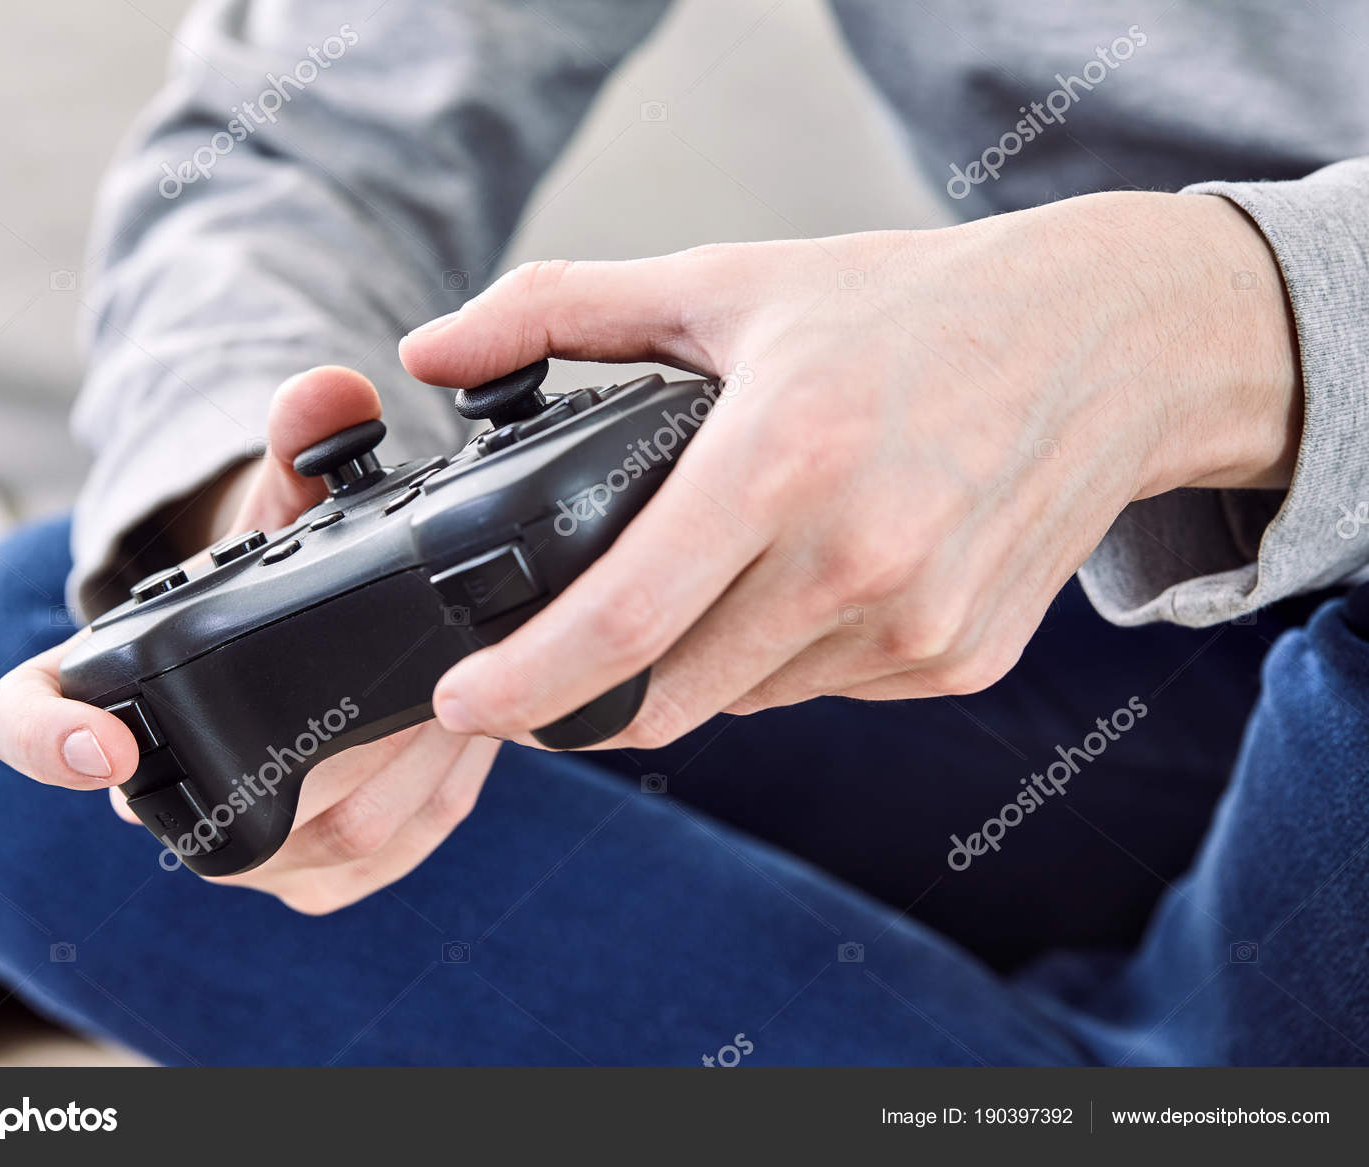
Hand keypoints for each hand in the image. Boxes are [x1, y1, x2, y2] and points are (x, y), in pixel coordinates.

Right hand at [0, 367, 499, 913]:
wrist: (305, 653)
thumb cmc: (265, 582)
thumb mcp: (275, 510)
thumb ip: (298, 446)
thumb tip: (333, 394)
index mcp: (110, 691)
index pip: (26, 726)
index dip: (49, 741)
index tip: (105, 745)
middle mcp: (159, 792)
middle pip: (235, 798)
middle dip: (355, 723)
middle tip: (432, 653)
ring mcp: (243, 852)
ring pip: (335, 832)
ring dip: (423, 752)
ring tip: (474, 676)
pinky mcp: (321, 880)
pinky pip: (388, 851)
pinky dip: (450, 788)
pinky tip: (482, 728)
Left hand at [400, 191, 1301, 747]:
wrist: (1104, 344)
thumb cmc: (906, 309)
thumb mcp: (728, 282)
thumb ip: (561, 310)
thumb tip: (432, 350)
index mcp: (784, 457)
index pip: (623, 620)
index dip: (524, 684)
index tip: (462, 702)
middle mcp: (858, 559)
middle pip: (666, 695)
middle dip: (584, 697)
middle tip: (545, 664)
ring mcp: (918, 626)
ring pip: (739, 699)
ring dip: (690, 666)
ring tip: (711, 573)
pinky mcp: (959, 663)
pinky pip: (816, 692)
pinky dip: (775, 659)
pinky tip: (803, 580)